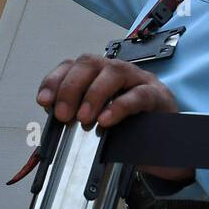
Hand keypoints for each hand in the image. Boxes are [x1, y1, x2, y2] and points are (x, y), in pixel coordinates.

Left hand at [36, 55, 192, 181]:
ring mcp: (137, 79)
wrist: (165, 144)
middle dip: (71, 88)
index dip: (54, 81)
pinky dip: (119, 106)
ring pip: (112, 72)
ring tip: (84, 118)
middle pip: (88, 63)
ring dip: (93, 94)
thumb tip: (52, 121)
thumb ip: (76, 116)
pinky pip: (138, 94)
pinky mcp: (156, 95)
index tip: (44, 101)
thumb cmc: (128, 129)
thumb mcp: (96, 122)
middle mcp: (115, 71)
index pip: (71, 66)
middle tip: (64, 115)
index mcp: (97, 75)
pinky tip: (107, 120)